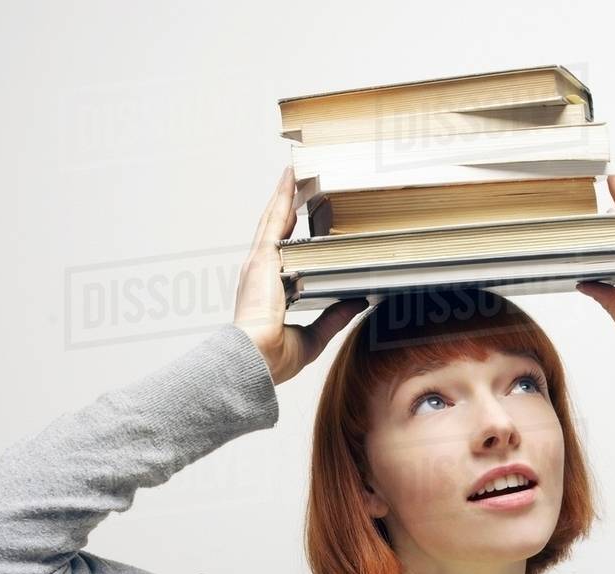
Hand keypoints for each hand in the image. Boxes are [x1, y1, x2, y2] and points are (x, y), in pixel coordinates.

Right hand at [233, 166, 368, 385]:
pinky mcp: (263, 257)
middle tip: (300, 186)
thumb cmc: (272, 357)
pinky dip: (282, 197)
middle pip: (277, 232)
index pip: (283, 255)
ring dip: (284, 196)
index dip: (291, 236)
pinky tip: (290, 178)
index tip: (302, 221)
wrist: (255, 360)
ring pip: (274, 220)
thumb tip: (360, 301)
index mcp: (269, 292)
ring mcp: (259, 263)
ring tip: (296, 174)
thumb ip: (335, 317)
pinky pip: (274, 219)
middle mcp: (261, 273)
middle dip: (286, 208)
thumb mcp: (314, 336)